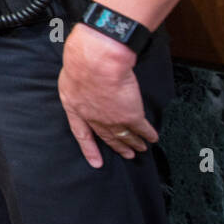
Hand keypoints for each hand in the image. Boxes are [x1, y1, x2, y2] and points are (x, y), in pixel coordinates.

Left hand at [58, 23, 155, 167]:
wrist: (96, 62)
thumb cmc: (81, 61)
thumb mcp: (71, 75)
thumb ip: (77, 85)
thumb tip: (83, 84)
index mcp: (75, 108)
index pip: (81, 133)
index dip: (89, 148)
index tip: (96, 162)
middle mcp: (92, 117)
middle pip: (106, 136)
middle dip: (117, 147)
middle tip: (127, 155)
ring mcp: (111, 118)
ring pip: (124, 135)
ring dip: (134, 143)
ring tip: (140, 149)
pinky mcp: (130, 115)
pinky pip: (141, 128)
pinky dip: (148, 134)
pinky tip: (152, 138)